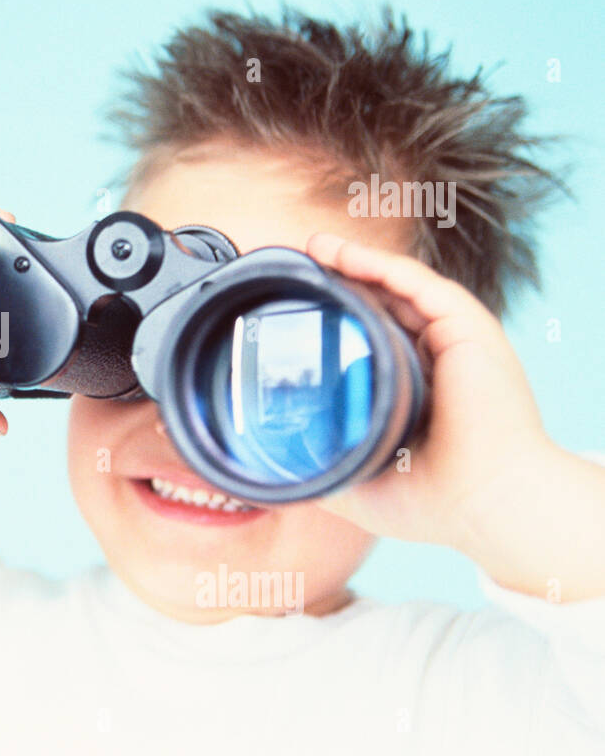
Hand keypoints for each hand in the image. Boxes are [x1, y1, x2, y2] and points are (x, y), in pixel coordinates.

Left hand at [306, 232, 604, 599]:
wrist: (485, 507)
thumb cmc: (433, 504)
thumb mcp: (357, 486)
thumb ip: (321, 469)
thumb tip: (271, 467)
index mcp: (419, 390)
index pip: (377, 339)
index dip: (340, 318)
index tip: (299, 307)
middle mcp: (439, 360)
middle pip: (386, 305)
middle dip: (344, 280)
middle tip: (300, 267)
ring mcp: (454, 342)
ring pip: (399, 286)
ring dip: (355, 261)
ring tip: (314, 248)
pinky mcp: (467, 328)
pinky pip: (418, 283)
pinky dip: (380, 264)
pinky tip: (342, 255)